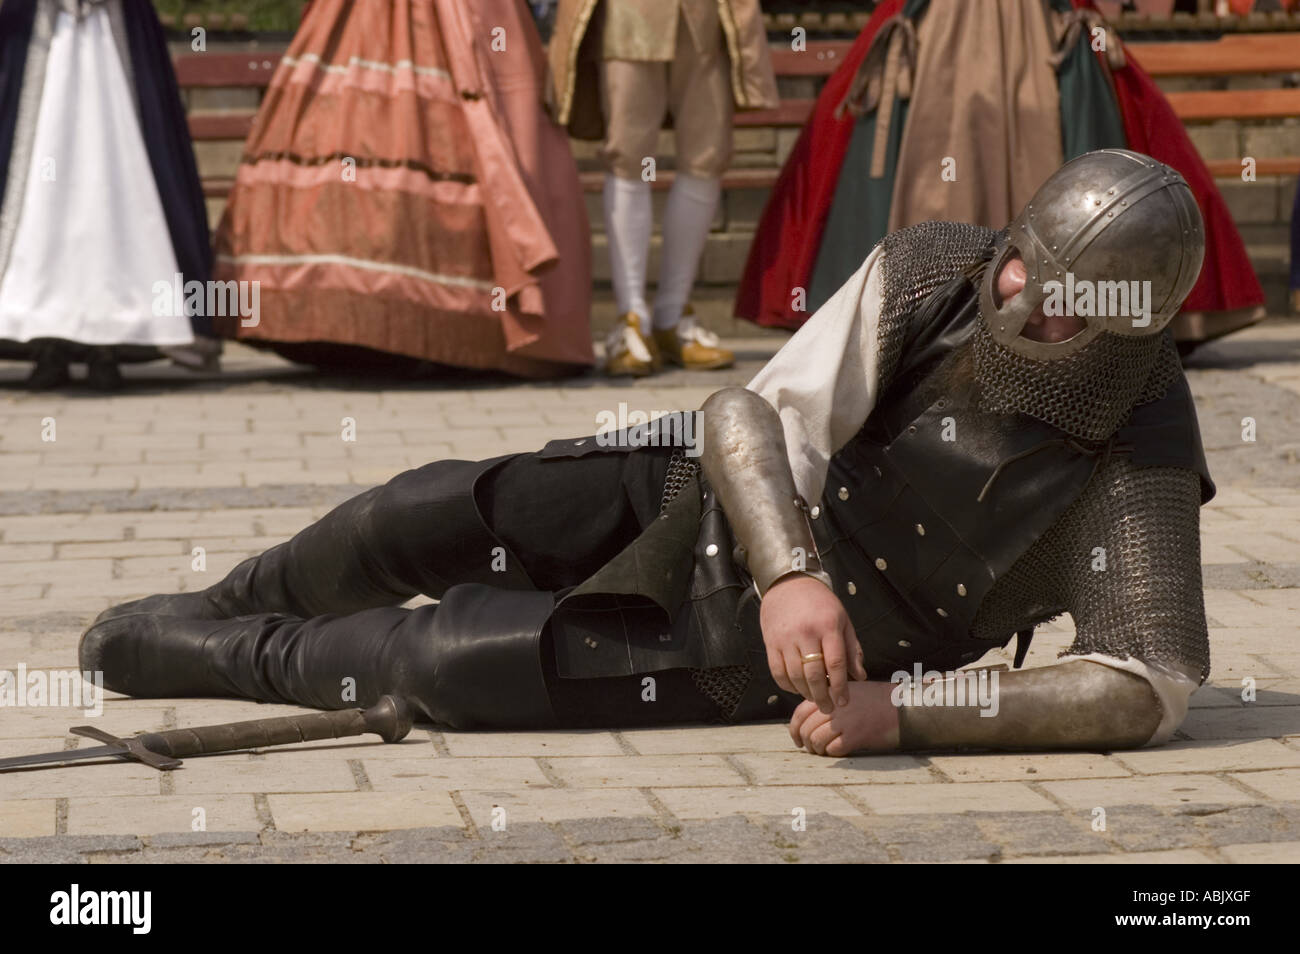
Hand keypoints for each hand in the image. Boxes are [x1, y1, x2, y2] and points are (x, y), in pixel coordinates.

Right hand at [759, 574, 866, 712]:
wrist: (788, 584)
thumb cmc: (820, 603)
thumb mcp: (843, 620)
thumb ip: (851, 649)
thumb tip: (859, 676)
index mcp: (828, 626)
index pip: (835, 664)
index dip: (840, 687)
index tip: (843, 702)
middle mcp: (806, 633)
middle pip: (814, 674)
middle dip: (822, 697)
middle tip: (828, 708)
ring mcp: (786, 638)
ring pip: (795, 676)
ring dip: (805, 693)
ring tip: (814, 698)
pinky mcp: (771, 642)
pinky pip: (777, 671)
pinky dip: (787, 685)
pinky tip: (797, 688)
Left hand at [789, 681, 899, 756]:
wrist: (902, 707)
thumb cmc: (877, 700)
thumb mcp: (850, 690)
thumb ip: (829, 699)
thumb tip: (808, 717)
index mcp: (831, 693)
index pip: (801, 711)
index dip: (794, 727)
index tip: (796, 737)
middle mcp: (835, 706)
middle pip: (805, 728)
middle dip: (803, 741)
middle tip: (808, 748)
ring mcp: (844, 721)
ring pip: (816, 740)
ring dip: (816, 750)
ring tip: (821, 751)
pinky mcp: (855, 737)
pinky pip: (832, 750)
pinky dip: (831, 753)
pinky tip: (836, 751)